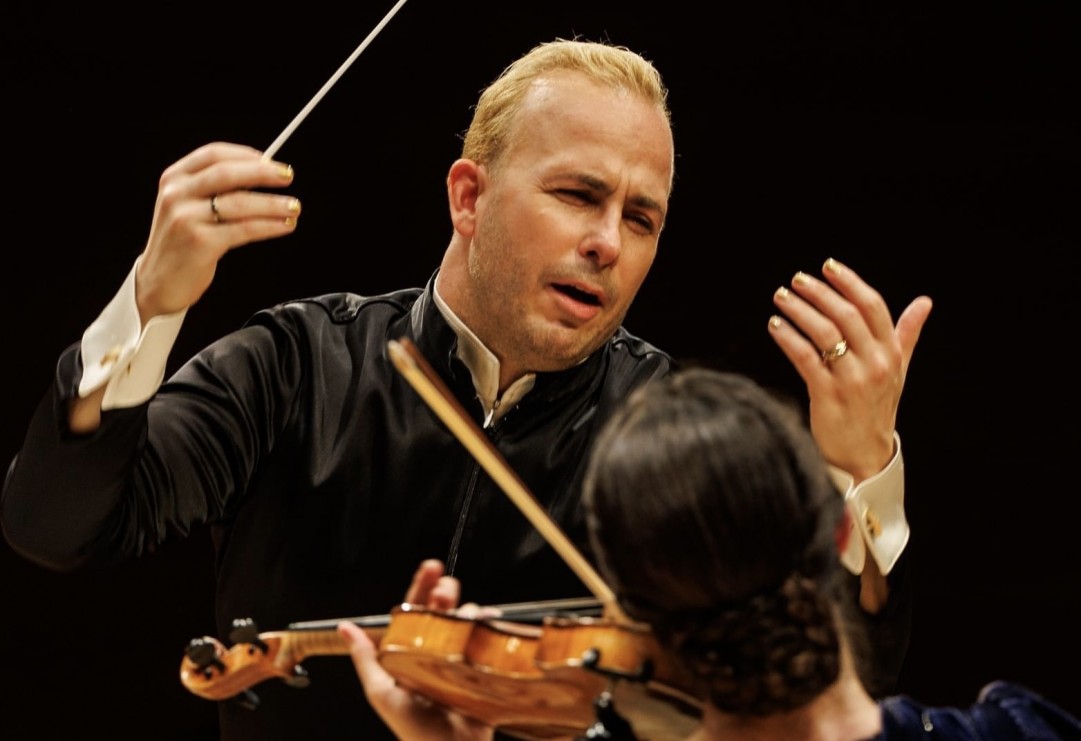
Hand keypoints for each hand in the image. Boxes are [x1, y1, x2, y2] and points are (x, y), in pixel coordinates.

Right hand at [134, 142, 300, 322]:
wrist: (158, 281)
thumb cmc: (182, 242)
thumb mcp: (187, 206)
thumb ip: (214, 189)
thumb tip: (262, 173)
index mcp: (173, 178)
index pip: (213, 154)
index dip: (245, 155)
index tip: (271, 160)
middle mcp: (177, 194)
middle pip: (227, 174)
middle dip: (263, 173)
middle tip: (288, 176)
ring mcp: (186, 218)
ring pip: (240, 203)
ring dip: (273, 204)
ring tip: (294, 207)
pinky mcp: (200, 242)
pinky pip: (244, 229)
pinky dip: (269, 226)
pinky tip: (285, 225)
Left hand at [338, 560, 493, 740]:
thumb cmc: (412, 728)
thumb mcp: (381, 691)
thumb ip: (365, 658)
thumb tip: (344, 627)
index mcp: (410, 652)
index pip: (414, 611)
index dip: (421, 587)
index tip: (431, 568)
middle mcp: (436, 650)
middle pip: (442, 609)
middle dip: (445, 592)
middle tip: (446, 589)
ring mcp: (460, 656)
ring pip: (466, 619)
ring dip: (465, 612)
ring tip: (462, 619)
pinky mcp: (482, 666)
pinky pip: (486, 637)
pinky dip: (487, 625)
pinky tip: (486, 622)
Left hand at [768, 257, 932, 480]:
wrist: (865, 455)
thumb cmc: (877, 407)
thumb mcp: (898, 370)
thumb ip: (907, 334)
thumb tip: (924, 302)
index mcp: (891, 353)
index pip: (873, 307)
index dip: (849, 282)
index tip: (828, 266)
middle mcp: (875, 364)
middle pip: (846, 315)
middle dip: (819, 292)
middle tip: (797, 279)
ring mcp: (852, 381)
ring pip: (824, 333)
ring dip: (799, 311)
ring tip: (781, 297)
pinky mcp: (828, 396)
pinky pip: (805, 358)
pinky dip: (788, 338)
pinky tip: (774, 326)